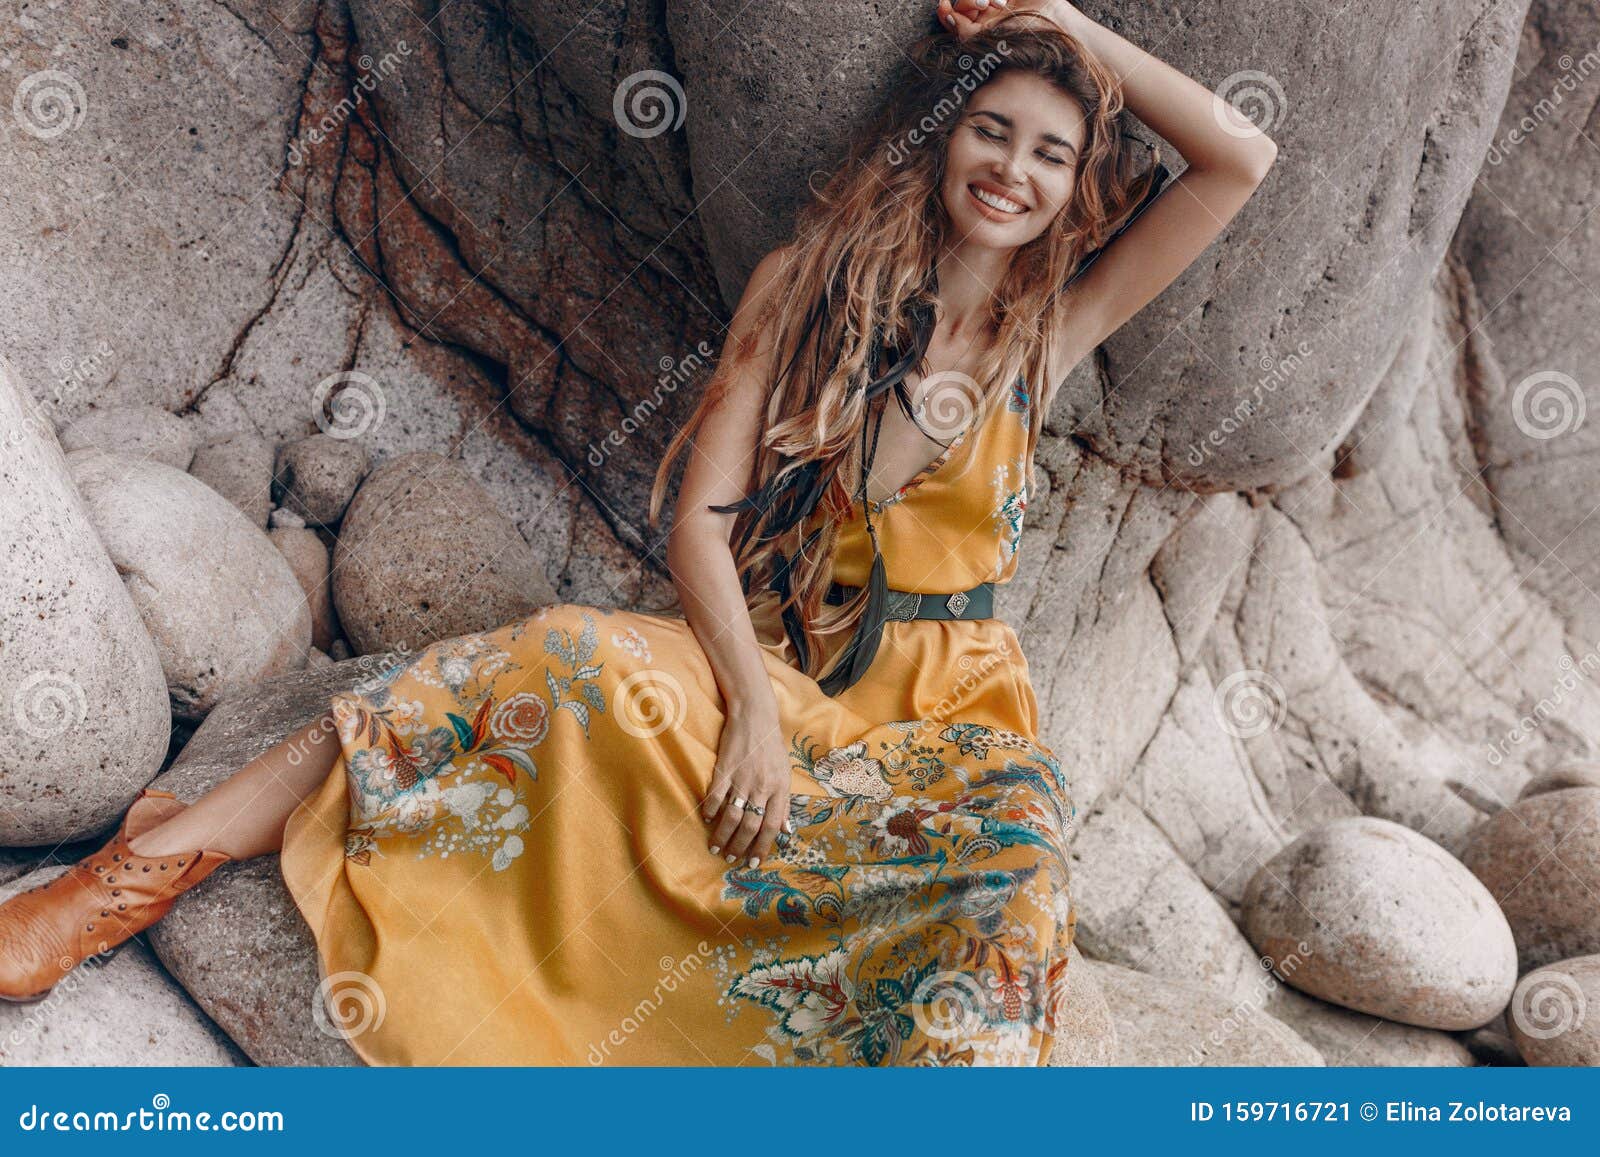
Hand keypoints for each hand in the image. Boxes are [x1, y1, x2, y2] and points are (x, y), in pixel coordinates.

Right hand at [702, 703, 791, 867]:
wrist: (755, 716)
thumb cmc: (771, 747)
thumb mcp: (784, 775)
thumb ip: (784, 804)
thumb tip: (786, 830)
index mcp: (779, 789)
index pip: (772, 826)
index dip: (763, 847)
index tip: (754, 862)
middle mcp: (762, 786)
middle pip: (751, 826)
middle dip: (740, 847)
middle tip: (731, 858)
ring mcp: (742, 778)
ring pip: (732, 816)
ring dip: (723, 836)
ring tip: (716, 848)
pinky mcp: (724, 769)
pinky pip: (715, 796)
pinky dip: (711, 811)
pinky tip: (708, 819)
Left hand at [935, 0, 1080, 38]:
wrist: (1057, 31)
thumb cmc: (1026, 42)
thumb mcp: (989, 41)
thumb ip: (964, 32)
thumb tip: (945, 15)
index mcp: (983, 28)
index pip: (956, 15)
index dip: (946, 10)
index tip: (942, 6)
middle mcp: (991, 12)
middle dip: (968, 0)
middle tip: (983, 6)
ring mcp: (1003, 0)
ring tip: (998, 3)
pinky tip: (1004, 0)